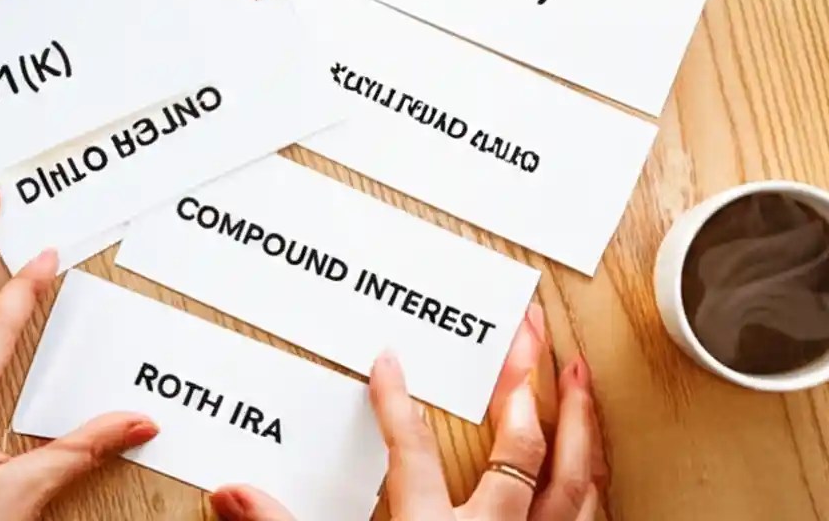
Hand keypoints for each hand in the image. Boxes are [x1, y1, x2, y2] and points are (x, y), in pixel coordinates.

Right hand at [211, 304, 606, 520]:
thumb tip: (232, 495)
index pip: (412, 451)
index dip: (398, 401)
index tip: (391, 361)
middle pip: (523, 449)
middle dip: (526, 384)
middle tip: (530, 334)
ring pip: (577, 480)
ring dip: (581, 422)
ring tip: (580, 377)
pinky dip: (596, 483)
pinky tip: (595, 462)